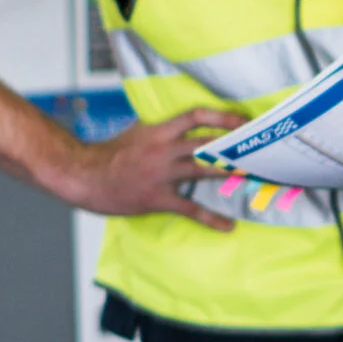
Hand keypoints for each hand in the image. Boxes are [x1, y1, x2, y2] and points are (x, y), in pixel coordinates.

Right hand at [51, 106, 248, 231]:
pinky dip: (211, 218)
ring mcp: (161, 174)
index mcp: (158, 130)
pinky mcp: (157, 198)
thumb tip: (188, 123)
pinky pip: (189, 209)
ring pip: (202, 170)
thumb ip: (164, 129)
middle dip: (234, 144)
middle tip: (260, 146)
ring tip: (254, 174)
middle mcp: (163, 149)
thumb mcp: (138, 132)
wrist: (82, 175)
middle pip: (206, 143)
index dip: (222, 116)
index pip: (196, 116)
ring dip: (229, 172)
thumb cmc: (110, 153)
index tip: (244, 119)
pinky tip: (229, 225)